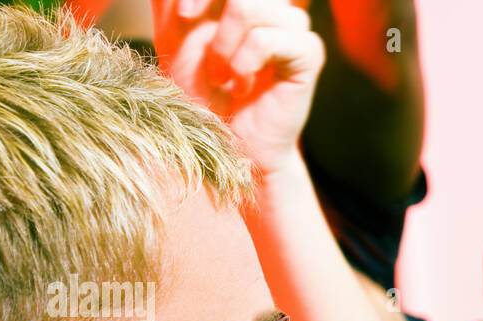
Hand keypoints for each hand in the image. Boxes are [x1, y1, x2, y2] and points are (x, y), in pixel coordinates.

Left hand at [152, 0, 322, 173]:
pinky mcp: (309, 52)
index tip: (184, 17)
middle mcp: (271, 3)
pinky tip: (243, 85)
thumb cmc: (204, 95)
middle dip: (204, 6)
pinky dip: (243, 63)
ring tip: (222, 76)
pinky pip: (265, 39)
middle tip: (198, 44)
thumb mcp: (174, 36)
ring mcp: (293, 25)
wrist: (230, 145)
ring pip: (248, 5)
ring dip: (222, 45)